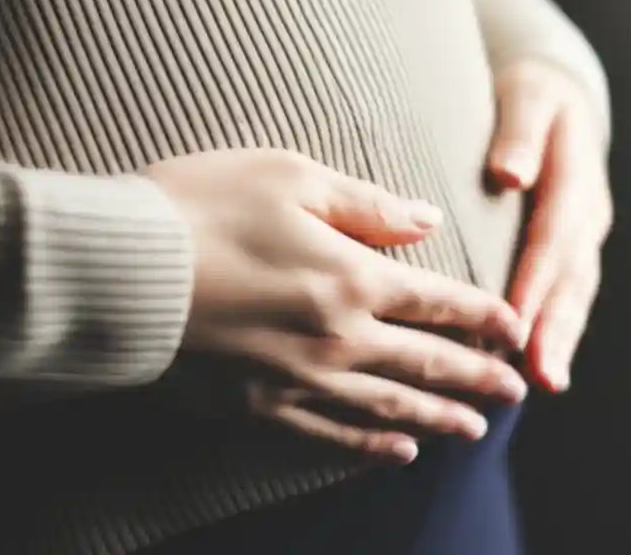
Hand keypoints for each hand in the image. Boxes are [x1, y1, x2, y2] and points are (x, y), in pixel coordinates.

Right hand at [144, 149, 528, 462]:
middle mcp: (338, 339)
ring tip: (476, 433)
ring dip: (439, 420)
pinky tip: (398, 452)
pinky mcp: (257, 407)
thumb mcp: (291, 177)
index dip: (483, 316)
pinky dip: (370, 447)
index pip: (439, 302)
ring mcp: (298, 381)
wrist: (114, 271)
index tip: (515, 329)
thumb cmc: (200, 207)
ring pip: (389, 408)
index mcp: (352, 277)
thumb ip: (368, 206)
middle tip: (516, 394)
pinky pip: (330, 436)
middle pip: (427, 364)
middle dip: (478, 379)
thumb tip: (428, 221)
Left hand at [487, 60, 612, 391]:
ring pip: (578, 293)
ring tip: (546, 382)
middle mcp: (588, 213)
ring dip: (562, 339)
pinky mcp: (577, 248)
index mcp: (576, 177)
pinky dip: (559, 330)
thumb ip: (520, 133)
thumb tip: (509, 174)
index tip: (515, 320)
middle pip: (574, 277)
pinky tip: (543, 366)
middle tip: (542, 376)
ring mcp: (587, 234)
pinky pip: (570, 293)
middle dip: (557, 328)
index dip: (536, 280)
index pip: (553, 236)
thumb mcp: (527, 96)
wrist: (561, 93)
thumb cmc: (534, 95)